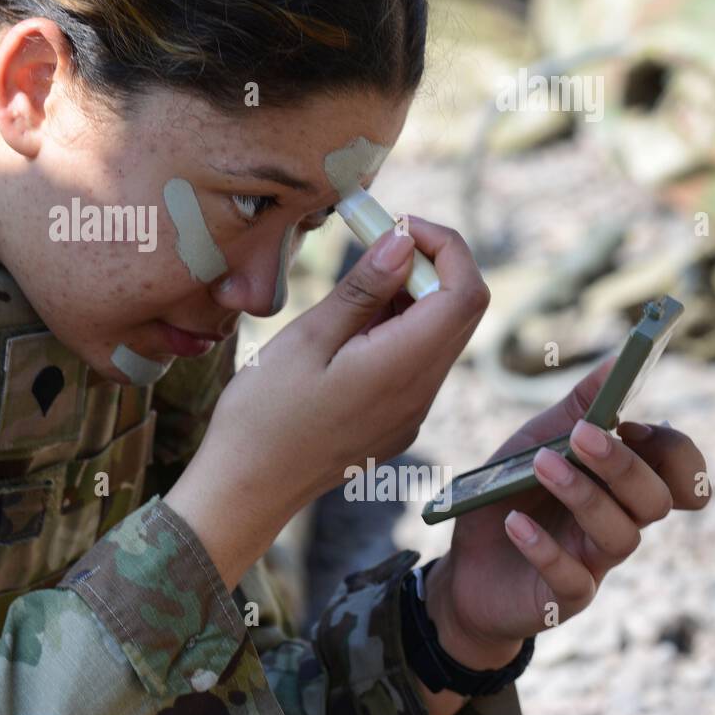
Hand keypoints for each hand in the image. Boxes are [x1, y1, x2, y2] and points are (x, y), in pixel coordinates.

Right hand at [167, 217, 489, 589]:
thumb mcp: (307, 338)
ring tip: (352, 289)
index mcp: (403, 367)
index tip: (398, 226)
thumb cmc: (264, 412)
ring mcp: (412, 411)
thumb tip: (404, 243)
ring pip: (440, 336)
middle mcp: (421, 391)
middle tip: (372, 244)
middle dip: (428, 265)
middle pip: (462, 310)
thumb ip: (363, 290)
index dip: (446, 246)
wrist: (247, 488)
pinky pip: (418, 363)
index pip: (466, 291)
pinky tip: (349, 329)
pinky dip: (399, 329)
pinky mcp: (396, 422)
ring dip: (411, 298)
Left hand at [428, 356, 710, 665]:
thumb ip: (575, 407)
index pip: (677, 470)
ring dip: (583, 496)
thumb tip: (620, 359)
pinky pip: (571, 576)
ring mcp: (595, 562)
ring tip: (539, 465)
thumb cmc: (507, 497)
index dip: (670, 450)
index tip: (631, 424)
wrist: (464, 567)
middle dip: (622, 464)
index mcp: (618, 484)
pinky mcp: (565, 597)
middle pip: (655, 499)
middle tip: (579, 435)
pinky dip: (543, 547)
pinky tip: (514, 522)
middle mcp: (618, 522)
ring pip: (623, 536)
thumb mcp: (532, 442)